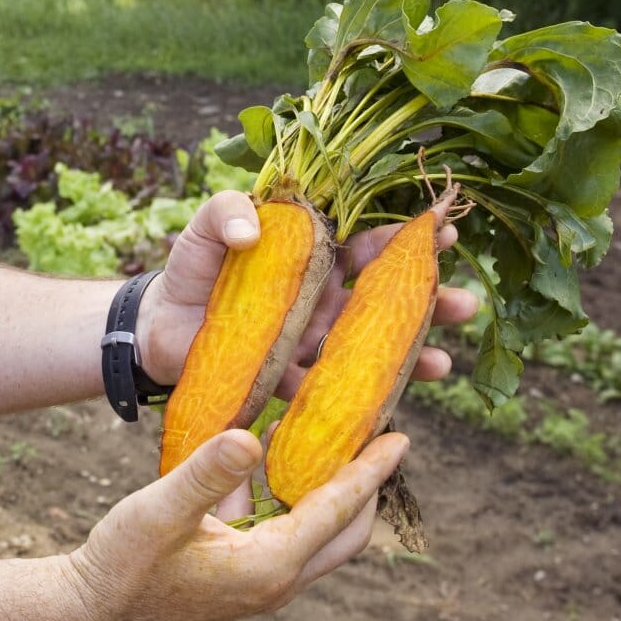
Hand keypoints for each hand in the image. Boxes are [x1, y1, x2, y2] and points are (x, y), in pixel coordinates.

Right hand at [63, 427, 407, 620]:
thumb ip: (206, 472)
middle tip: (378, 439)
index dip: (371, 471)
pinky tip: (265, 458)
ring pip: (316, 535)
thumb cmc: (120, 565)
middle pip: (346, 532)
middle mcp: (276, 580)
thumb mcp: (158, 510)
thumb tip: (250, 436)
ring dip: (328, 492)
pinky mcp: (239, 578)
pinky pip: (282, 534)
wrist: (87, 614)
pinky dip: (288, 498)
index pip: (337, 510)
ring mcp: (258, 583)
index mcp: (269, 566)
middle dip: (367, 487)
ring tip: (329, 441)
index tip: (402, 438)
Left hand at [135, 192, 477, 393]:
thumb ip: (226, 212)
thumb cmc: (191, 270)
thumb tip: (253, 230)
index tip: (444, 234)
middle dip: (429, 301)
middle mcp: (323, 300)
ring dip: (411, 357)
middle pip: (386, 300)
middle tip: (464, 304)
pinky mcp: (291, 380)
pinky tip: (388, 409)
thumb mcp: (205, 228)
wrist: (156, 328)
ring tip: (445, 364)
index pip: (369, 245)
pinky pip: (331, 394)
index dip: (407, 240)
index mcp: (314, 258)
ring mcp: (312, 342)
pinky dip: (360, 402)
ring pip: (371, 349)